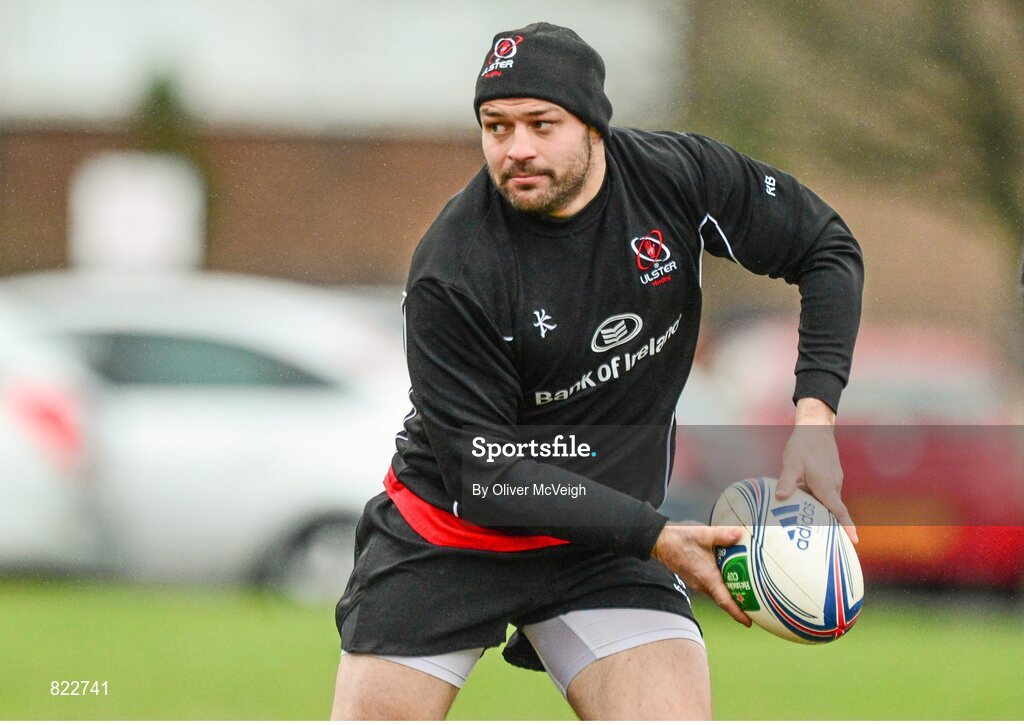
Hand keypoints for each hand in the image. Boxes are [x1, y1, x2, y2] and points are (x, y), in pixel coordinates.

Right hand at [652, 523, 752, 626]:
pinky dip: (723, 588)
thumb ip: (723, 535)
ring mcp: (697, 583)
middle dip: (739, 606)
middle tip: (756, 608)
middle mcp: (702, 584)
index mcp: (707, 577)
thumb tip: (740, 534)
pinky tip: (730, 578)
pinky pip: (712, 588)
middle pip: (723, 600)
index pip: (724, 601)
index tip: (749, 622)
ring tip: (747, 594)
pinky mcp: (695, 579)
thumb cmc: (678, 540)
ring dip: (731, 596)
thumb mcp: (703, 534)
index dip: (737, 613)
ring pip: (717, 594)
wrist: (660, 542)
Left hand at [776, 398, 858, 543]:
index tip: (855, 542)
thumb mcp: (791, 464)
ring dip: (822, 512)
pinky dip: (819, 501)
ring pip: (828, 501)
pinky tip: (804, 503)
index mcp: (826, 486)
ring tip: (809, 527)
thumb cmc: (803, 446)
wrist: (815, 428)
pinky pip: (826, 493)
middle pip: (834, 511)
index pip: (839, 511)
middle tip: (825, 545)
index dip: (847, 527)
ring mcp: (834, 480)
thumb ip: (787, 481)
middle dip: (832, 527)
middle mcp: (834, 486)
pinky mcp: (831, 476)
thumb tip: (779, 497)